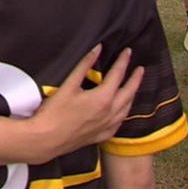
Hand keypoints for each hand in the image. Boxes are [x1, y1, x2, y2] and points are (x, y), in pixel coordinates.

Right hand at [27, 45, 143, 162]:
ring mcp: (107, 126)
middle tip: (140, 69)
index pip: (118, 75)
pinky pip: (119, 123)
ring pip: (126, 109)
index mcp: (103, 98)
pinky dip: (123, 114)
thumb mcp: (69, 84)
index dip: (123, 61)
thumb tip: (98, 49)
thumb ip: (84, 65)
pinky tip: (121, 112)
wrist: (46, 139)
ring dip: (132, 96)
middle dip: (135, 79)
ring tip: (134, 87)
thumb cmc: (55, 111)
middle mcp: (110, 113)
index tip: (128, 51)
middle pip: (129, 92)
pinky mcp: (101, 136)